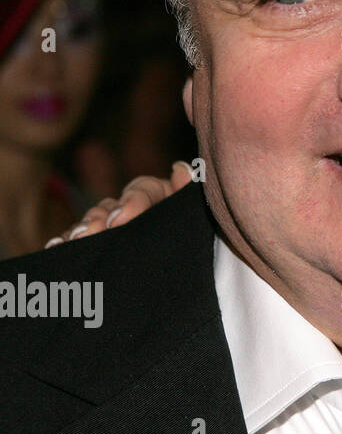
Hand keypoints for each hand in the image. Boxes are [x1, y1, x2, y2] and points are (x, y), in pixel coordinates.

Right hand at [48, 161, 193, 246]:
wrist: (188, 266)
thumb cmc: (193, 233)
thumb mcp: (193, 212)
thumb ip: (187, 191)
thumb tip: (182, 167)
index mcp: (159, 194)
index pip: (142, 189)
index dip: (131, 202)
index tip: (121, 219)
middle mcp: (132, 206)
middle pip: (111, 205)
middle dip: (100, 217)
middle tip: (94, 230)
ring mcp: (113, 225)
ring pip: (92, 221)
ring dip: (82, 228)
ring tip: (76, 239)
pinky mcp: (100, 243)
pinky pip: (80, 239)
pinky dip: (66, 241)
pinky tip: (55, 246)